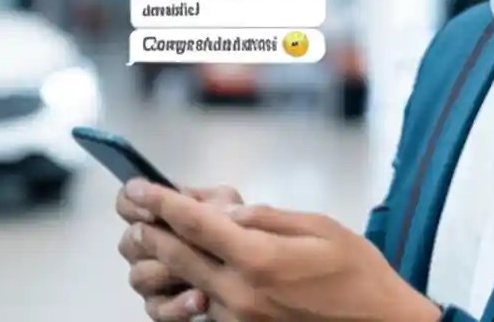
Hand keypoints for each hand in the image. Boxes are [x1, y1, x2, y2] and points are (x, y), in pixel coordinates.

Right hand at [118, 184, 243, 320]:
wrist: (257, 270)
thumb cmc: (241, 230)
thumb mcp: (230, 207)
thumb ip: (208, 199)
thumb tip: (181, 199)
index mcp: (161, 216)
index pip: (127, 204)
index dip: (131, 205)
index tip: (151, 211)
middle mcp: (151, 246)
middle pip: (127, 242)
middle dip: (146, 240)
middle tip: (169, 240)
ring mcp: (154, 279)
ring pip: (139, 276)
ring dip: (164, 272)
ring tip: (194, 271)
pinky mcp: (164, 308)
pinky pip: (157, 309)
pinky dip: (177, 305)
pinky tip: (200, 299)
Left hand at [124, 180, 441, 321]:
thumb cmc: (359, 274)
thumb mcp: (320, 228)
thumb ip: (268, 219)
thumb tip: (229, 215)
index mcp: (260, 259)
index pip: (194, 225)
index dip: (161, 202)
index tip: (138, 186)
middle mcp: (242, 294)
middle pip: (178, 256)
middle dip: (152, 229)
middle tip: (134, 210)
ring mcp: (239, 321)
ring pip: (186, 284)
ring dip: (169, 259)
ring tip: (158, 237)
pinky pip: (206, 307)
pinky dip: (193, 286)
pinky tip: (195, 270)